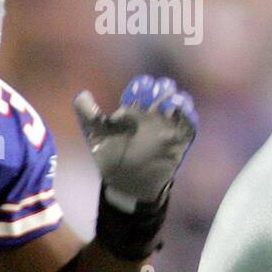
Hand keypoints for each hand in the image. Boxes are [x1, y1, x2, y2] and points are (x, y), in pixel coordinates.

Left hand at [74, 75, 197, 205]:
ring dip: (178, 99)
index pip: (142, 87)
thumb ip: (88, 115)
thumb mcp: (95, 136)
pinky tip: (182, 111)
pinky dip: (189, 115)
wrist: (125, 185)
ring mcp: (167, 127)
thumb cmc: (109, 158)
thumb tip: (82, 94)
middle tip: (154, 97)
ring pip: (179, 103)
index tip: (137, 93)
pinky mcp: (179, 141)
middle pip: (163, 91)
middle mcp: (151, 114)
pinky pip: (190, 124)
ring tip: (171, 102)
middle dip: (161, 89)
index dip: (142, 86)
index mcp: (133, 109)